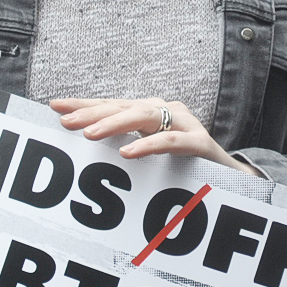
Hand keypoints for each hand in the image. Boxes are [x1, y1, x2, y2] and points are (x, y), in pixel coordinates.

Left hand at [50, 97, 260, 175]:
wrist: (233, 181)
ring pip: (145, 116)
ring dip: (115, 123)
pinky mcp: (201, 143)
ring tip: (89, 134)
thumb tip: (84, 146)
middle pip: (123, 106)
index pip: (112, 105)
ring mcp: (186, 124)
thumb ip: (124, 148)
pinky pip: (171, 141)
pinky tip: (127, 152)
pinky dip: (148, 145)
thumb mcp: (150, 158)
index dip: (84, 105)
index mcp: (152, 113)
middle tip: (65, 121)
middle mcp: (167, 111)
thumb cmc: (186, 169)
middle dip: (92, 112)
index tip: (54, 106)